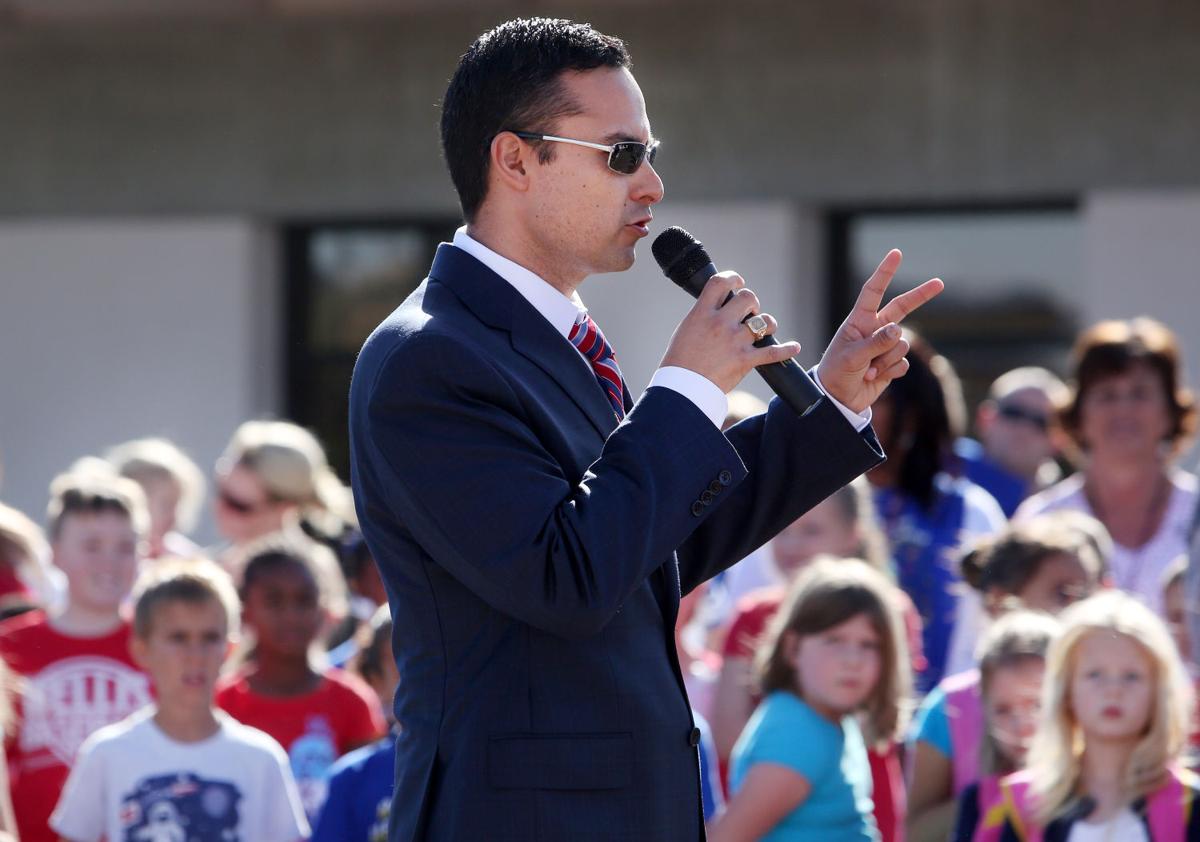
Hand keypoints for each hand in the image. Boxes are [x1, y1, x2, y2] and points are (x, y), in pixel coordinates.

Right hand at [660, 271, 800, 393]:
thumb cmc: (679, 363)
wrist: (682, 390)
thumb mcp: (686, 331)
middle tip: (749, 312)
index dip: (733, 279)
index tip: (738, 283)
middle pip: (748, 298)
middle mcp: (720, 323)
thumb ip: (703, 317)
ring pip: (765, 321)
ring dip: (767, 323)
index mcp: (702, 314)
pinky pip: (773, 352)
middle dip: (752, 303)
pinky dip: (787, 349)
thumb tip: (719, 309)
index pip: (720, 283)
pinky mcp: (745, 360)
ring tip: (764, 329)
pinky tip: (794, 347)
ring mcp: (734, 341)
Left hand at [816, 250, 943, 412]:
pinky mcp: (892, 363)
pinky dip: (890, 371)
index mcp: (859, 321)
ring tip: (867, 369)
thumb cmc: (837, 373)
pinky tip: (875, 377)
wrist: (839, 400)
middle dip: (921, 296)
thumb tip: (898, 330)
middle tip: (940, 284)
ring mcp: (884, 346)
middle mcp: (874, 329)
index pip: (873, 292)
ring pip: (901, 343)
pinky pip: (903, 362)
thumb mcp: (852, 356)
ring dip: (886, 359)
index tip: (896, 254)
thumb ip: (875, 343)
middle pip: (902, 308)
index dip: (885, 272)